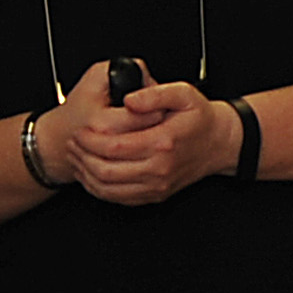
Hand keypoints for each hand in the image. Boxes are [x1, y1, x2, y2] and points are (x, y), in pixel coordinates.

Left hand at [58, 70, 238, 206]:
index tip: (79, 131)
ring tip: (77, 158)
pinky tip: (91, 173)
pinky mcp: (154, 195)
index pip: (114, 147)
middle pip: (106, 171)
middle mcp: (159, 169)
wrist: (219, 143)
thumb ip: (154, 93)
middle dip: (83, 157)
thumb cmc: (200, 119)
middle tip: (73, 144)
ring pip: (108, 189)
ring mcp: (156, 185)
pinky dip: (99, 188)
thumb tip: (129, 99)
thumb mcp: (183, 93)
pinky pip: (118, 198)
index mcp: (162, 142)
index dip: (90, 141)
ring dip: (86, 174)